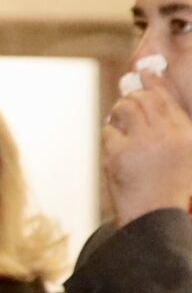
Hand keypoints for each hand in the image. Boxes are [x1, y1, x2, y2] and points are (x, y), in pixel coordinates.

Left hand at [104, 73, 191, 223]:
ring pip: (124, 109)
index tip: (145, 73)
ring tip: (121, 122)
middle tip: (129, 99)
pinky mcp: (118, 155)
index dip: (154, 82)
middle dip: (134, 95)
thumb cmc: (174, 193)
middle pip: (144, 99)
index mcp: (186, 136)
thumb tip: (155, 101)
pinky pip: (108, 131)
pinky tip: (115, 145)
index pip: (167, 98)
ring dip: (120, 112)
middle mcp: (167, 136)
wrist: (157, 220)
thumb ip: (174, 131)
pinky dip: (110, 135)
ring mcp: (142, 144)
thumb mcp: (187, 158)